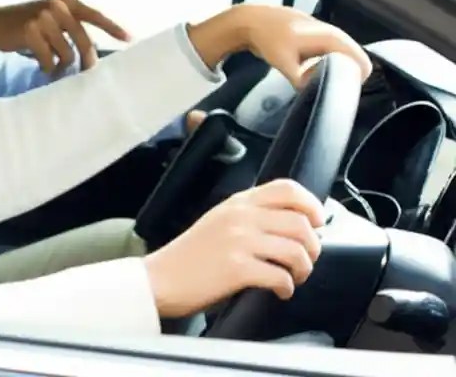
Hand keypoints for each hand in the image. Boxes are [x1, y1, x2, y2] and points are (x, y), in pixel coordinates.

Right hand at [0, 0, 130, 73]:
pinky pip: (49, 59)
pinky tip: (43, 68)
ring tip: (54, 70)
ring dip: (62, 66)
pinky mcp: (30, 32)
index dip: (113, 28)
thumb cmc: (26, 24)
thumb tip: (92, 53)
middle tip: (86, 74)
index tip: (129, 39)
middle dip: (86, 61)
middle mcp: (57, 6)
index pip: (94, 15)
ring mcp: (43, 18)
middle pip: (83, 41)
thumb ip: (70, 27)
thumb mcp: (50, 17)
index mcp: (66, 1)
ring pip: (66, 53)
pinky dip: (47, 68)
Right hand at [143, 179, 325, 317]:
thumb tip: (293, 225)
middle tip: (306, 260)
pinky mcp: (237, 269)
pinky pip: (281, 277)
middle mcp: (240, 217)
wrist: (160, 279)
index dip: (312, 205)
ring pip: (296, 250)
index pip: (287, 188)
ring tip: (294, 277)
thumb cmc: (189, 256)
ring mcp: (238, 242)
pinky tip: (279, 291)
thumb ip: (250, 216)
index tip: (318, 222)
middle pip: (301, 222)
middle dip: (313, 246)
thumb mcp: (218, 221)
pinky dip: (287, 288)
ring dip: (304, 269)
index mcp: (237, 203)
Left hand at [186, 5, 371, 86]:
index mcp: (333, 38)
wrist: (252, 21)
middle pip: (354, 63)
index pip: (362, 64)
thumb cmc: (268, 38)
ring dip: (333, 72)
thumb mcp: (283, 61)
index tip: (334, 89)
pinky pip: (331, 56)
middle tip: (321, 85)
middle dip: (343, 77)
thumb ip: (301, 79)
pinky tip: (306, 70)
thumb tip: (313, 91)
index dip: (353, 81)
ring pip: (342, 60)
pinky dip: (325, 66)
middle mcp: (336, 34)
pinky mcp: (319, 38)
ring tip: (311, 77)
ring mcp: (328, 34)